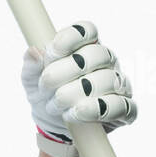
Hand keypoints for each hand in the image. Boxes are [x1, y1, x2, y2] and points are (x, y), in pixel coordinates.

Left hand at [21, 20, 136, 140]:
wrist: (55, 126)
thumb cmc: (46, 95)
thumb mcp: (31, 81)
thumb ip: (31, 66)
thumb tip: (33, 52)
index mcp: (84, 47)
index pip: (87, 30)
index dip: (70, 37)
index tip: (51, 51)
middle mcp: (106, 61)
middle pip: (96, 54)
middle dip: (65, 70)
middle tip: (45, 85)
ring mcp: (118, 83)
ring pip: (107, 80)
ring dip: (75, 94)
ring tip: (56, 105)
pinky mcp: (125, 108)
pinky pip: (119, 106)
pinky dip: (94, 110)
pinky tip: (76, 113)